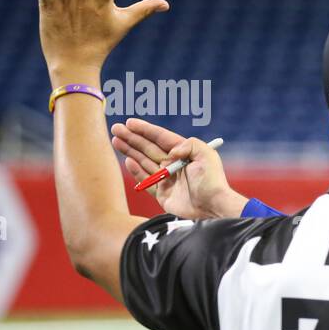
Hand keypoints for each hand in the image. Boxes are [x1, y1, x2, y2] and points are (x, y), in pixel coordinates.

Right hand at [113, 118, 247, 218]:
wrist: (213, 207)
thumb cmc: (212, 181)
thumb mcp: (205, 155)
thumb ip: (187, 145)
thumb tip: (170, 153)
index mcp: (184, 153)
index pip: (161, 138)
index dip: (145, 130)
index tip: (130, 122)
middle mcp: (174, 165)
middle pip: (149, 148)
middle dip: (132, 138)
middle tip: (116, 129)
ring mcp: (167, 179)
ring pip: (144, 161)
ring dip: (130, 151)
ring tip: (116, 140)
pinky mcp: (162, 194)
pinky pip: (145, 180)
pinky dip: (136, 171)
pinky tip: (128, 160)